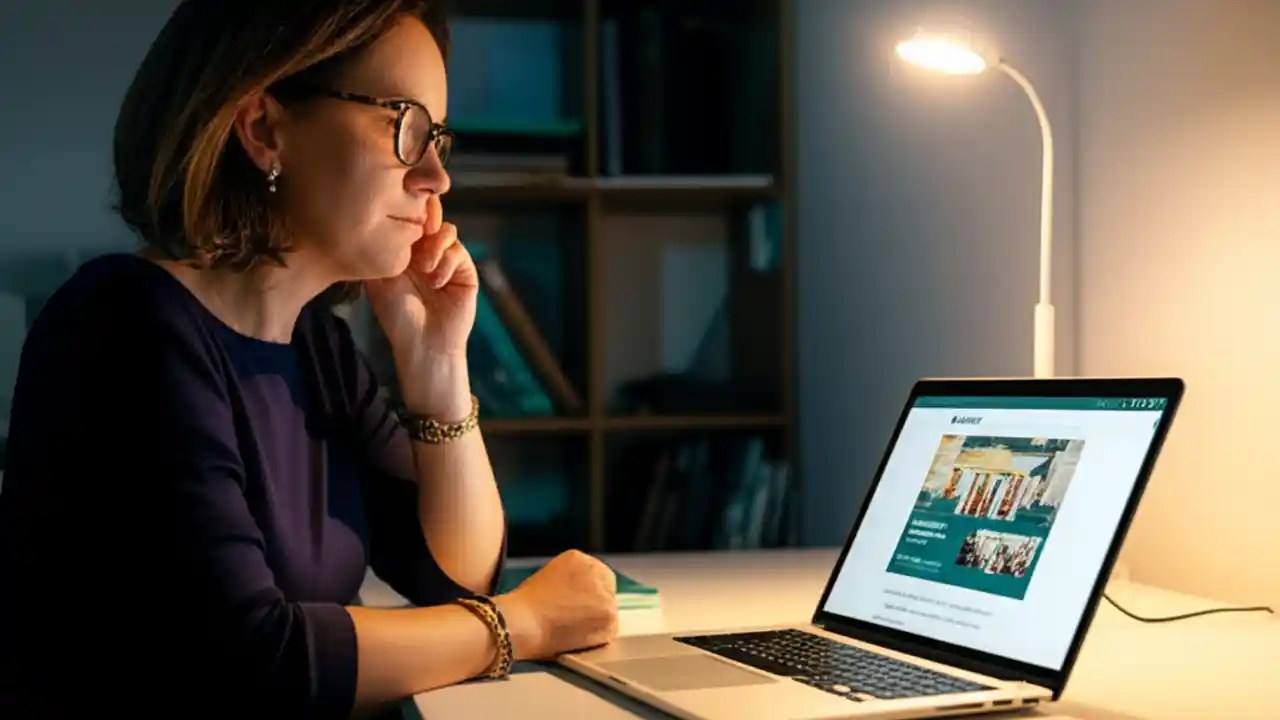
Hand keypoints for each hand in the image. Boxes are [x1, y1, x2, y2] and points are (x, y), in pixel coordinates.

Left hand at [365, 194, 476, 363]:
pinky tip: (437, 282)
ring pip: (446, 230)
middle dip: (425, 216)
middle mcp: (426, 250)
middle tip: (420, 229)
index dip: (407, 208)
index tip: (398, 215)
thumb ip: (383, 248)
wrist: (423, 342)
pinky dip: (447, 263)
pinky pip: (458, 251)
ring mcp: (446, 259)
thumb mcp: (379, 278)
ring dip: (435, 246)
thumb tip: (385, 218)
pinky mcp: (465, 271)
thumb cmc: (396, 315)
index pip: (408, 217)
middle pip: (431, 215)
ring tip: (424, 269)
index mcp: (404, 249)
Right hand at [494, 550, 618, 659]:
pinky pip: (608, 631)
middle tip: (576, 622)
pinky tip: (577, 640)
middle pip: (606, 591)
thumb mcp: (548, 579)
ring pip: (608, 612)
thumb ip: (569, 583)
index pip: (596, 576)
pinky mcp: (610, 615)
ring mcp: (606, 593)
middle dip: (595, 607)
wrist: (522, 621)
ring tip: (572, 632)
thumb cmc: (524, 606)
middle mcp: (596, 570)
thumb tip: (578, 598)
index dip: (586, 595)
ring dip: (596, 623)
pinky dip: (596, 639)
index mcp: (579, 558)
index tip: (576, 607)